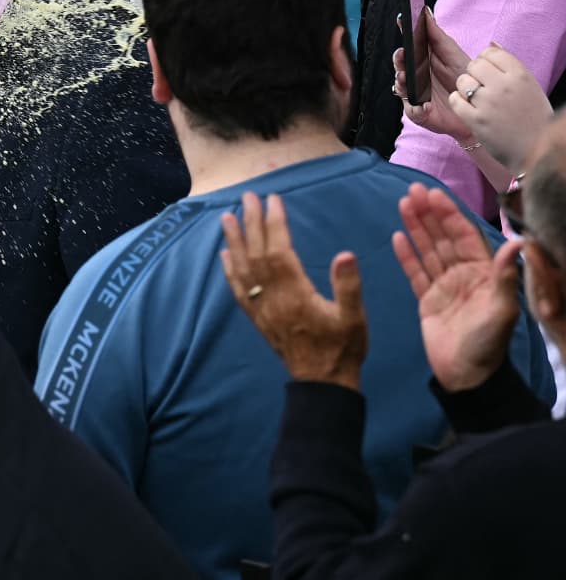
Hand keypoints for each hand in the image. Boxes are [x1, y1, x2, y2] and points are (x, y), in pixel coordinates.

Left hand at [220, 193, 368, 388]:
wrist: (322, 382)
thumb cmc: (343, 348)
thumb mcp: (355, 318)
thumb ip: (349, 286)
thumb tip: (345, 254)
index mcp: (296, 293)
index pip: (280, 250)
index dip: (275, 223)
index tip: (273, 199)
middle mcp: (273, 297)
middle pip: (257, 253)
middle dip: (252, 223)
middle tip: (247, 196)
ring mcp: (262, 308)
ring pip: (243, 269)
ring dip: (235, 241)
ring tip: (227, 217)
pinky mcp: (258, 319)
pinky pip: (238, 290)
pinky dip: (230, 270)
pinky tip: (225, 256)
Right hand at [391, 183, 520, 391]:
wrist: (466, 376)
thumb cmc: (488, 344)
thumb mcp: (501, 310)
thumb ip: (505, 275)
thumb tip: (518, 242)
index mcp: (483, 274)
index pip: (464, 236)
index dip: (449, 215)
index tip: (435, 194)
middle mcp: (464, 275)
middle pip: (443, 238)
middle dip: (429, 214)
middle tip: (413, 191)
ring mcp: (444, 287)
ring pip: (428, 250)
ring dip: (416, 227)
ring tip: (402, 205)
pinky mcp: (427, 300)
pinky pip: (416, 272)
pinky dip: (407, 254)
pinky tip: (398, 237)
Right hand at [396, 6, 474, 142]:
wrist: (480, 107)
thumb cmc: (465, 80)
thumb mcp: (452, 54)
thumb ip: (437, 36)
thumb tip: (426, 12)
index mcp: (421, 62)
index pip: (407, 49)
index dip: (403, 38)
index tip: (401, 24)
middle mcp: (415, 78)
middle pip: (400, 68)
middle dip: (398, 61)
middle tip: (402, 55)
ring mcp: (416, 96)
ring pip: (401, 89)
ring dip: (402, 83)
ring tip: (406, 79)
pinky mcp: (421, 114)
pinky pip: (413, 111)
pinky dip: (417, 109)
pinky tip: (425, 105)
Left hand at [449, 45, 552, 173]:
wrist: (535, 151)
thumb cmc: (533, 117)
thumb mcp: (529, 86)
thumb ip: (509, 65)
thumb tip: (492, 44)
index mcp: (520, 74)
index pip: (490, 52)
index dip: (485, 61)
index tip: (489, 72)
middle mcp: (504, 85)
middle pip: (473, 65)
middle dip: (474, 74)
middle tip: (482, 88)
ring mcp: (489, 103)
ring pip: (462, 81)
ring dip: (465, 89)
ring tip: (477, 100)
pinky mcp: (475, 119)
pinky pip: (455, 100)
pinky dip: (458, 103)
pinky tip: (469, 109)